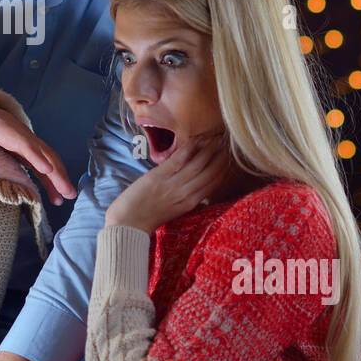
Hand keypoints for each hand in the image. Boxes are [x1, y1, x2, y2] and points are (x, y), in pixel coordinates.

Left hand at [0, 99, 76, 205]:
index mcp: (0, 125)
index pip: (20, 141)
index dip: (34, 154)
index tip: (46, 169)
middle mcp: (16, 133)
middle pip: (40, 151)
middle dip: (55, 170)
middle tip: (67, 190)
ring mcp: (21, 143)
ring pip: (45, 159)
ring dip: (57, 177)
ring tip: (66, 197)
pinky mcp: (21, 153)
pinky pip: (39, 166)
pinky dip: (49, 180)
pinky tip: (54, 197)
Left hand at [104, 132, 241, 233]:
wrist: (129, 222)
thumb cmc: (150, 215)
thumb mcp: (175, 209)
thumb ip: (187, 197)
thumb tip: (199, 185)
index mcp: (191, 203)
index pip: (214, 183)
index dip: (224, 169)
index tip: (230, 157)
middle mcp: (186, 194)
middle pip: (211, 173)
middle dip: (222, 157)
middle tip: (229, 143)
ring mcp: (173, 185)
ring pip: (199, 164)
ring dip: (210, 149)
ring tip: (218, 138)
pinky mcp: (160, 176)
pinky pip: (180, 159)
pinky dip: (191, 148)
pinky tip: (198, 139)